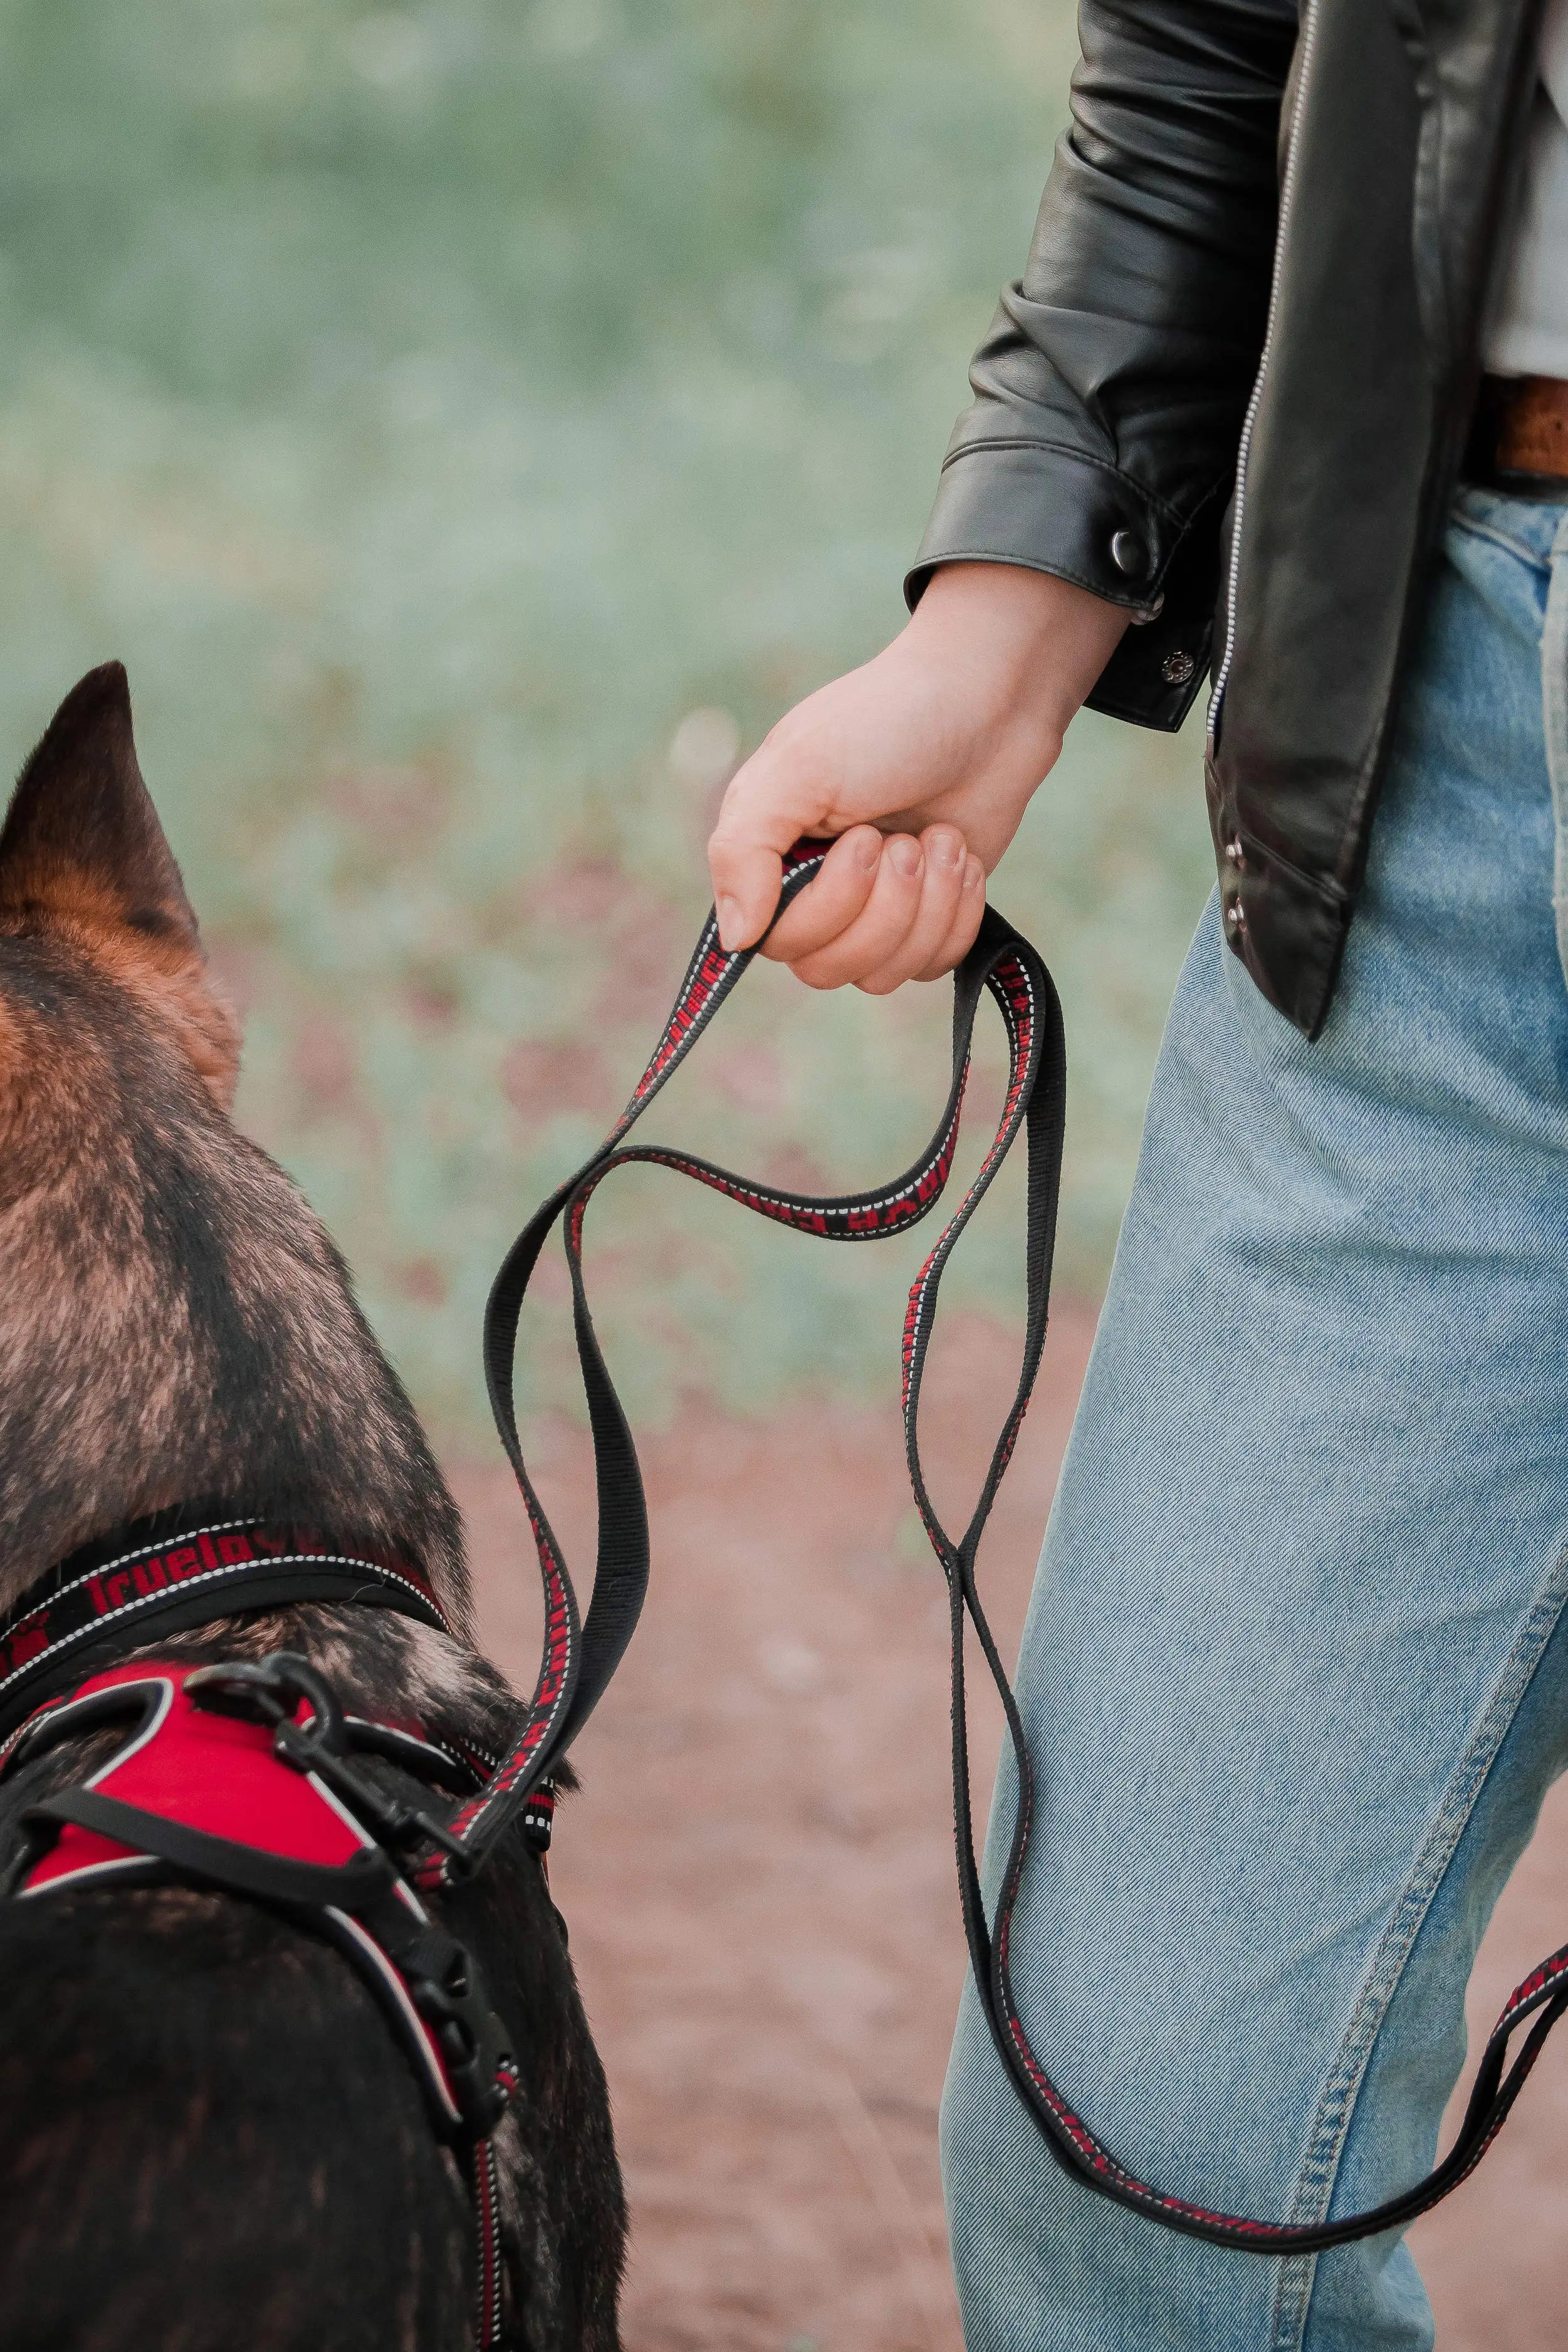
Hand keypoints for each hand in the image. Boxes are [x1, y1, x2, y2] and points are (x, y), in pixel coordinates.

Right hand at [706, 562, 1128, 990]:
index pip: (777, 941)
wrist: (986, 702)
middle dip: (884, 906)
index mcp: (770, 857)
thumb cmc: (883, 722)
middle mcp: (815, 892)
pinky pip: (931, 965)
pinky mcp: (930, 919)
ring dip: (925, 906)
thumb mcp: (797, 770)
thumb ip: (742, 852)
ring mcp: (875, 911)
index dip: (830, 904)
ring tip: (940, 839)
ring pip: (883, 974)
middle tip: (908, 839)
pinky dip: (956, 914)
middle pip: (828, 968)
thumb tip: (734, 940)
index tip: (864, 836)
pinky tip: (961, 858)